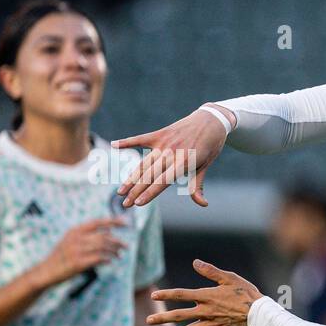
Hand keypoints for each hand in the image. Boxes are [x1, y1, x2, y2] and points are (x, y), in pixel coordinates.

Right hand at [36, 218, 125, 286]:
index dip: (113, 221)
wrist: (46, 271)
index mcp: (74, 231)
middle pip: (104, 236)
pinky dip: (108, 259)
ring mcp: (77, 250)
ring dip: (114, 251)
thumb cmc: (61, 257)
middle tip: (125, 246)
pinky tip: (110, 261)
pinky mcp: (78, 262)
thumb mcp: (70, 240)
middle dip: (118, 241)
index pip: (97, 222)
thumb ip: (87, 235)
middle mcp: (76, 238)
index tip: (125, 224)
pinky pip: (99, 258)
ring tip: (118, 255)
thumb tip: (110, 231)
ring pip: (104, 247)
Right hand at [114, 107, 230, 207]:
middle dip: (136, 191)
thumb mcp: (205, 166)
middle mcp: (171, 153)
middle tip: (125, 204)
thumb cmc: (210, 146)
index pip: (163, 181)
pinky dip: (127, 141)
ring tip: (121, 191)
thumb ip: (197, 185)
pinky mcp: (159, 133)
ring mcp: (163, 142)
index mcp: (184, 163)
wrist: (212, 120)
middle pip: (149, 175)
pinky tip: (114, 145)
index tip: (138, 204)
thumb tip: (203, 204)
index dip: (150, 193)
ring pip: (143, 163)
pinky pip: (140, 139)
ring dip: (131, 178)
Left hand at [147, 259, 261, 325]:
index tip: (154, 295)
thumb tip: (195, 262)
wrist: (260, 313)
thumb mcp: (229, 278)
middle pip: (180, 314)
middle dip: (163, 317)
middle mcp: (207, 311)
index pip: (182, 294)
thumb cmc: (246, 293)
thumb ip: (211, 271)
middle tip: (149, 321)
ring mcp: (213, 323)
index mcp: (207, 296)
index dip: (167, 294)